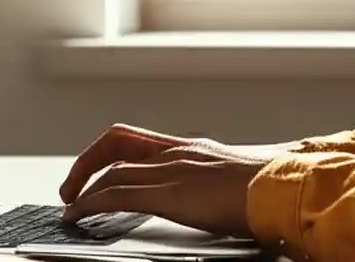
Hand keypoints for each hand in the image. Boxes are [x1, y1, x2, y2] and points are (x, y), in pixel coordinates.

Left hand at [59, 124, 297, 236]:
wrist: (284, 188)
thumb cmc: (273, 188)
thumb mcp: (236, 181)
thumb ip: (217, 186)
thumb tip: (219, 202)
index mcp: (192, 148)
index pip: (137, 138)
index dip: (108, 150)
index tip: (97, 168)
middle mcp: (177, 152)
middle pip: (115, 144)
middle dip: (86, 163)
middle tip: (72, 187)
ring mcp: (171, 170)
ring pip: (111, 171)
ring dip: (83, 189)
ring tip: (71, 208)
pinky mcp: (168, 193)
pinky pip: (116, 194)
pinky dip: (90, 204)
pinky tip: (79, 216)